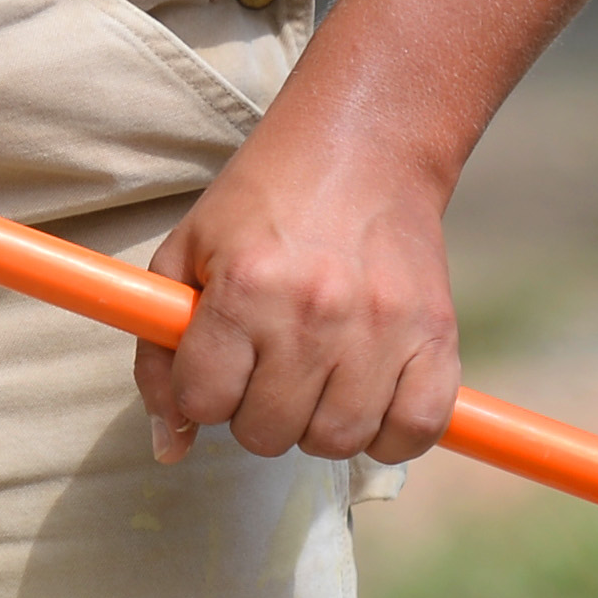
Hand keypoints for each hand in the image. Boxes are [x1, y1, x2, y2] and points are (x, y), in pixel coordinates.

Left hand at [134, 114, 462, 466]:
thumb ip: (160, 351)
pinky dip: (390, 433)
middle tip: (267, 370)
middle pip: (268, 433)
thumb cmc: (262, 204)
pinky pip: (414, 432)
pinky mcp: (437, 336)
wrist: (362, 150)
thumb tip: (169, 447)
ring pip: (336, 441)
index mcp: (243, 287)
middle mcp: (313, 312)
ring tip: (315, 379)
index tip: (217, 364)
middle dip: (254, 413)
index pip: (205, 401)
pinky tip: (369, 398)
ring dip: (316, 425)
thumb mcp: (186, 254)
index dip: (202, 391)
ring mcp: (381, 328)